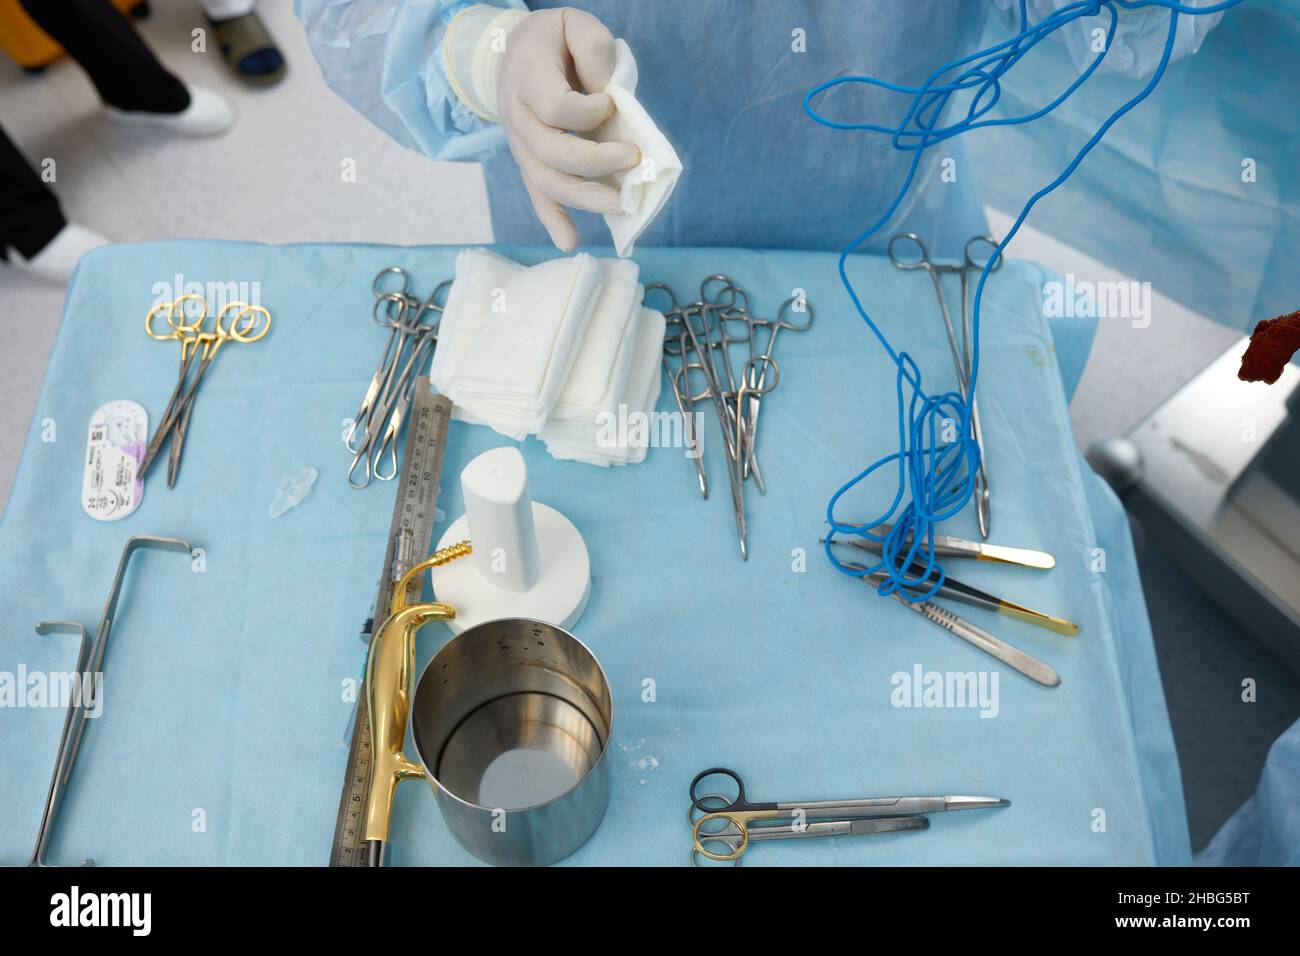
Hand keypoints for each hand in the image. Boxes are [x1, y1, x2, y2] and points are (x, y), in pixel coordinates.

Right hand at [497, 8, 639, 250]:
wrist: (517, 53)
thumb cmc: (555, 41)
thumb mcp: (574, 25)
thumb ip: (592, 49)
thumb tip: (610, 95)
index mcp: (527, 79)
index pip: (554, 108)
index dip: (586, 111)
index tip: (610, 102)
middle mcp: (517, 116)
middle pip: (550, 152)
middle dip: (595, 161)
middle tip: (633, 160)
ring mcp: (521, 145)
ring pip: (546, 181)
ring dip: (585, 197)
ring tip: (621, 206)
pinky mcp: (529, 163)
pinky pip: (537, 195)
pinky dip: (553, 220)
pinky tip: (569, 242)